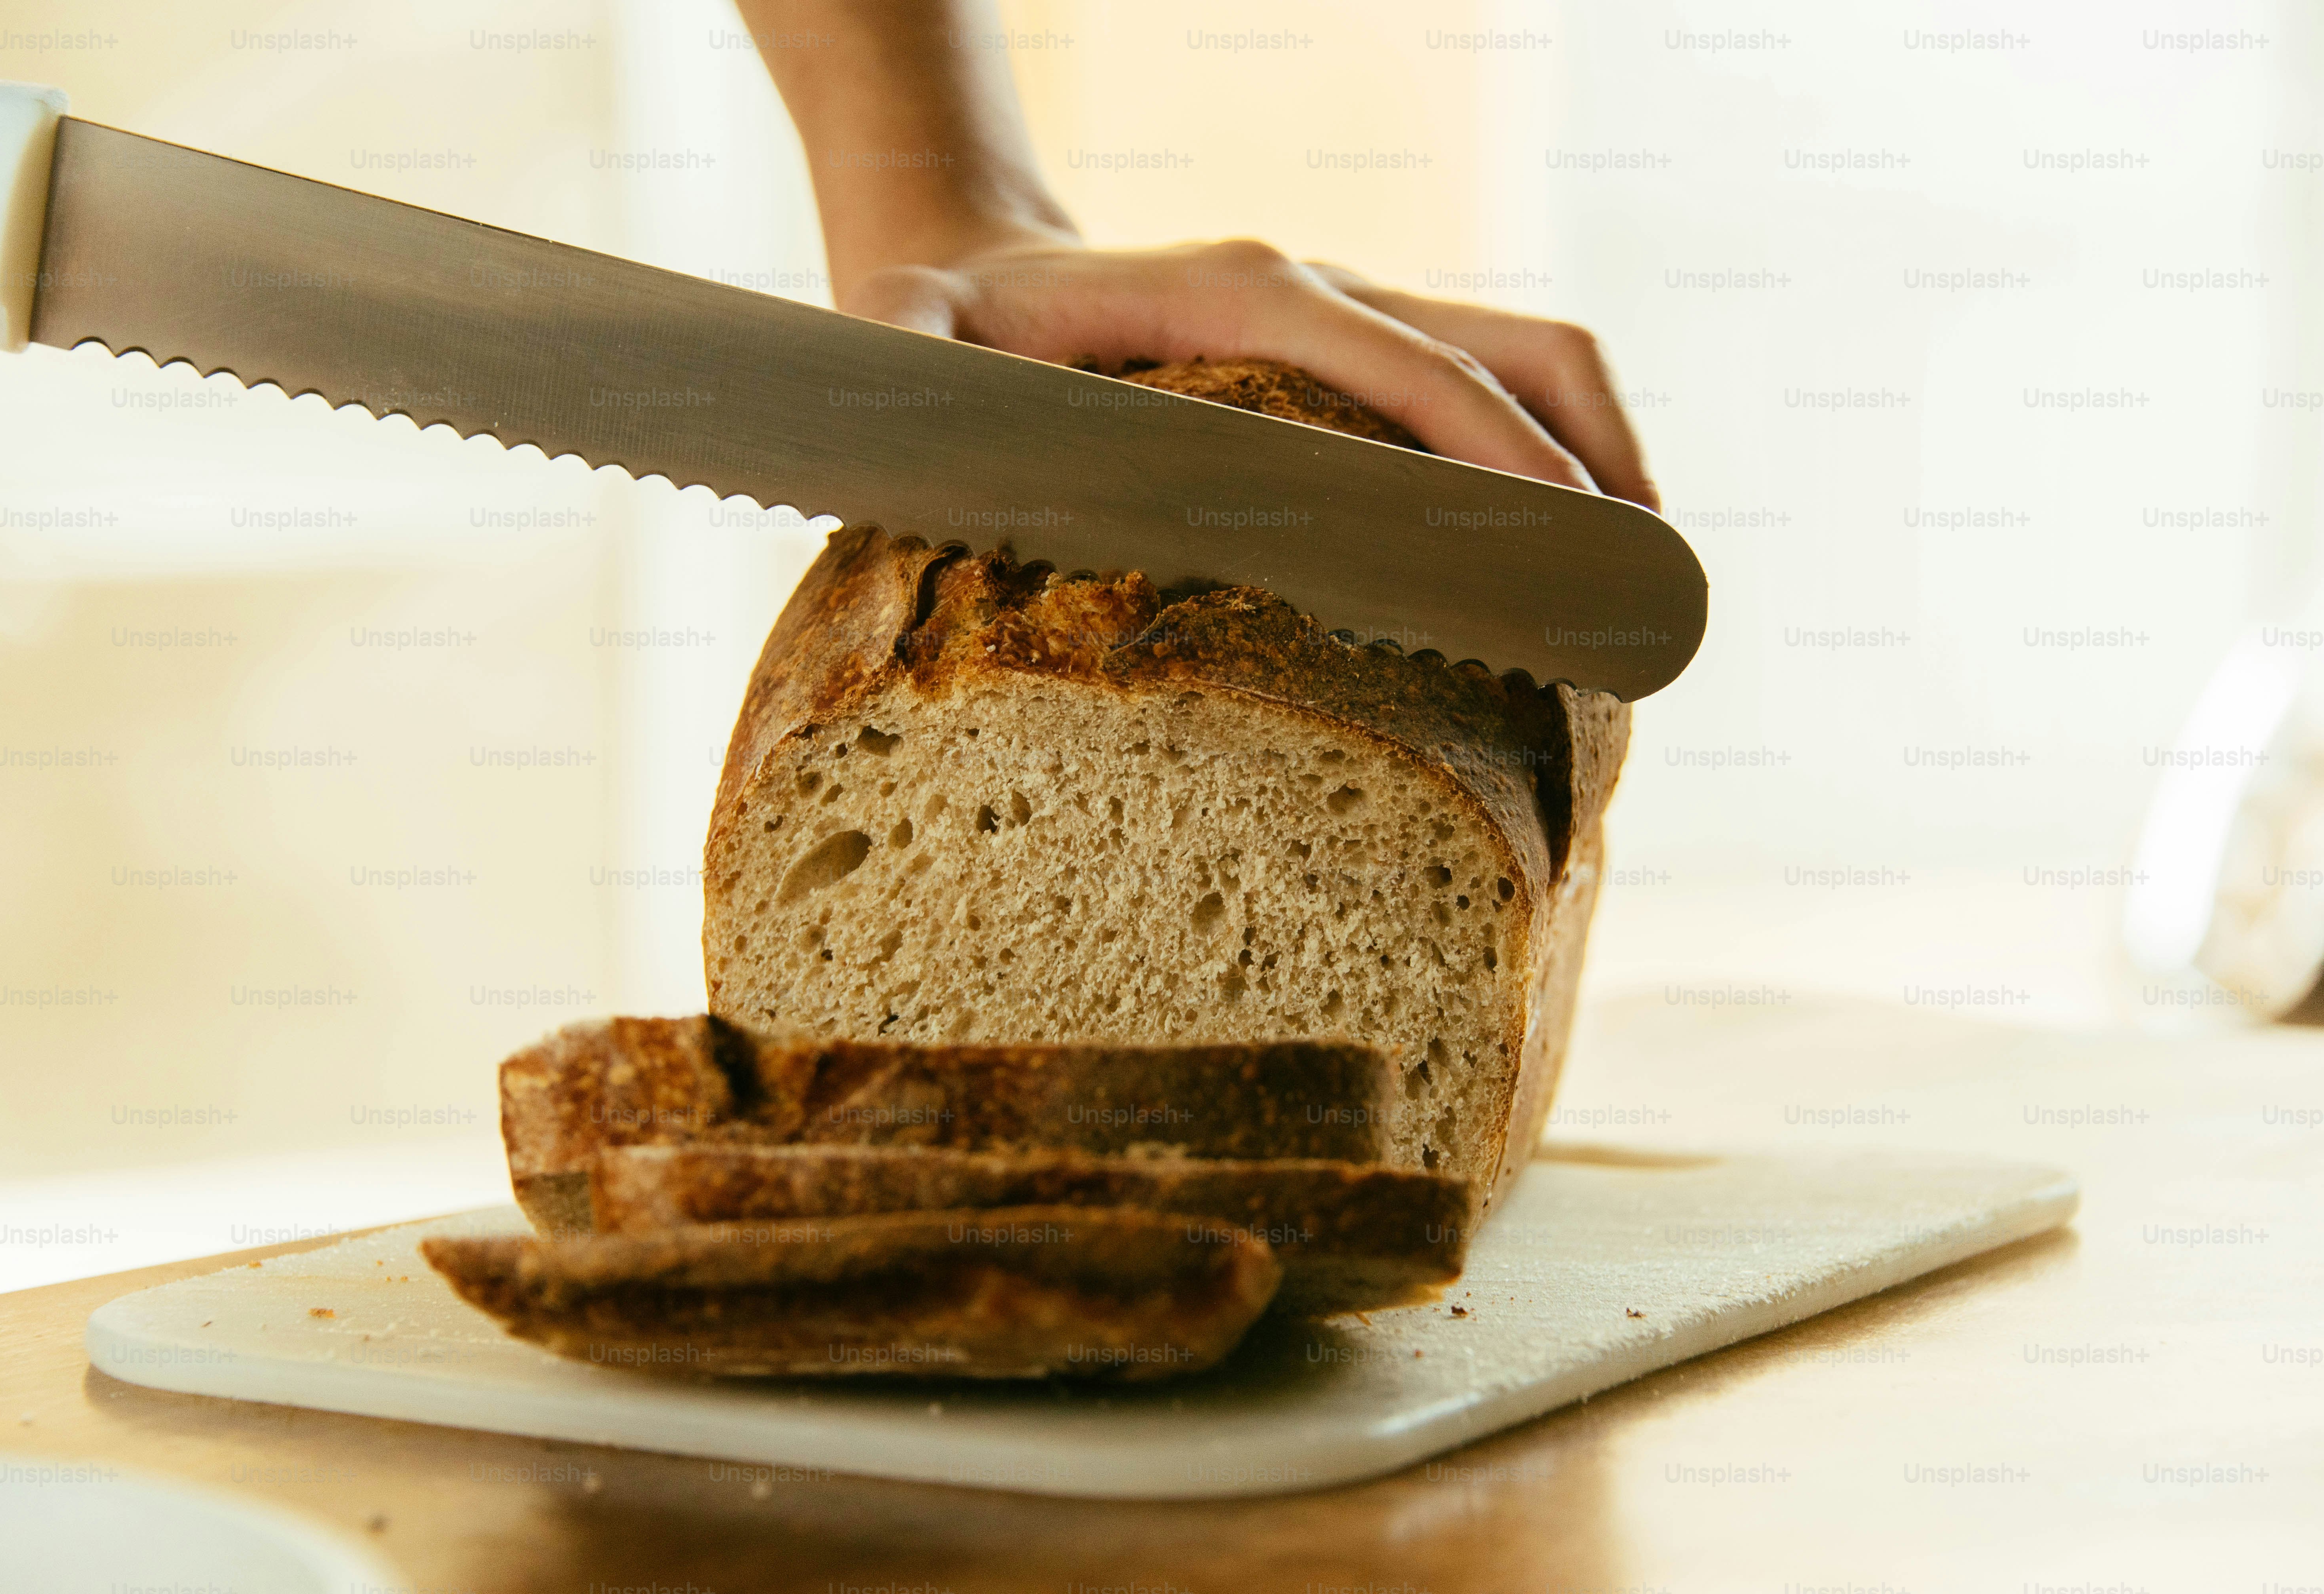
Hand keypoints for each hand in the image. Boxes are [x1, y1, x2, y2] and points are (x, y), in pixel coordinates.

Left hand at [843, 235, 1660, 510]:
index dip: (1503, 458)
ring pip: (1525, 359)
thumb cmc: (940, 321)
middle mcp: (1318, 291)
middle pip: (1519, 350)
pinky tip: (1558, 549)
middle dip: (1598, 457)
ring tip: (1633, 580)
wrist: (957, 255)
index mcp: (1245, 297)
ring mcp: (1345, 315)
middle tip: (1646, 590)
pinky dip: (1547, 451)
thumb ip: (898, 367)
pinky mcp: (1350, 348)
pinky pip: (1484, 384)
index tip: (1572, 547)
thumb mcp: (904, 340)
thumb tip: (899, 417)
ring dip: (1596, 453)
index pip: (1417, 371)